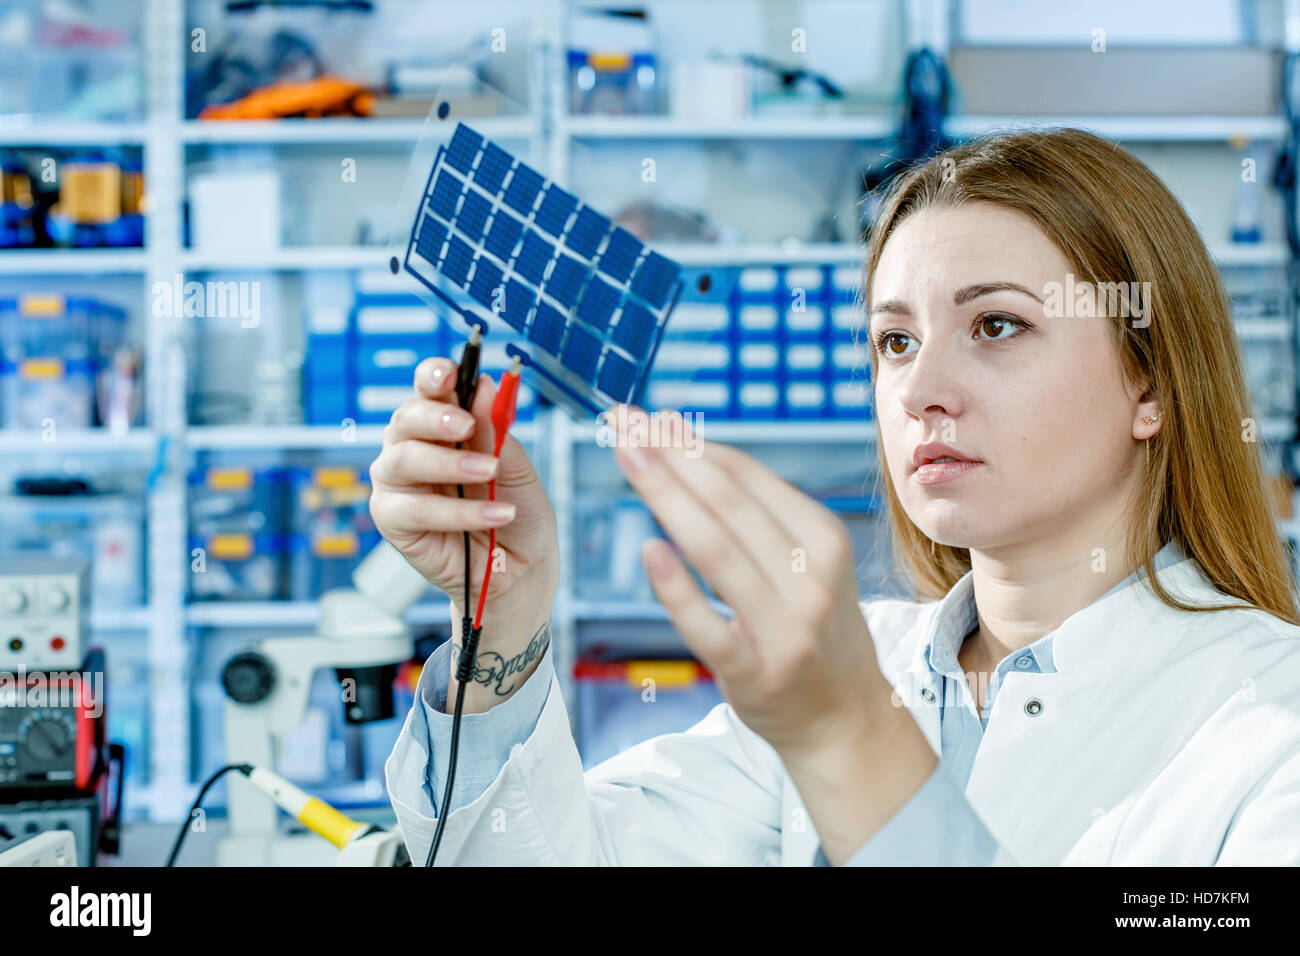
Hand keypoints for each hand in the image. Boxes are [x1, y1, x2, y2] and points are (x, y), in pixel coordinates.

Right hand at [370, 357, 558, 630]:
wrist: (521, 571)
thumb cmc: (518, 515)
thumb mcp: (517, 469)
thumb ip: (497, 432)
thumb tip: (483, 386)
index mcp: (444, 426)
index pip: (429, 389)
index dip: (433, 376)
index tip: (450, 374)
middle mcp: (413, 447)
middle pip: (406, 417)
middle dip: (435, 417)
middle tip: (467, 427)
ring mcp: (398, 483)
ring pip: (403, 459)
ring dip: (448, 464)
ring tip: (488, 473)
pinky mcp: (393, 520)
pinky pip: (415, 508)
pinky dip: (457, 512)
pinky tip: (493, 514)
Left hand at [606, 406, 891, 763]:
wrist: (844, 717)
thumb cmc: (813, 625)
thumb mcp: (811, 561)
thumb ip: (757, 515)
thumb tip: (687, 447)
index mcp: (824, 539)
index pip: (748, 476)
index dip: (692, 442)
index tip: (647, 418)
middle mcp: (811, 578)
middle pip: (728, 503)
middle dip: (669, 455)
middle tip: (622, 423)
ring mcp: (785, 627)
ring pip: (716, 551)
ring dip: (664, 496)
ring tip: (625, 458)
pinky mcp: (754, 672)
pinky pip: (708, 624)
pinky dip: (676, 587)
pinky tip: (648, 548)